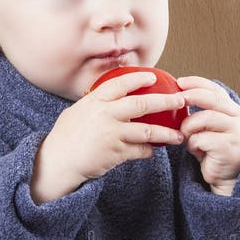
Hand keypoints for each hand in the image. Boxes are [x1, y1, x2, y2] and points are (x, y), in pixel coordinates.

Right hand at [30, 70, 185, 202]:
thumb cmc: (65, 137)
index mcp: (95, 101)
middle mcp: (105, 115)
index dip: (138, 78)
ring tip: (179, 136)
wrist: (58, 162)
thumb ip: (95, 103)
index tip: (153, 76)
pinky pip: (139, 151)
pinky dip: (148, 151)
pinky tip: (154, 151)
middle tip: (181, 101)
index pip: (120, 84)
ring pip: (147, 131)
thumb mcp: (77, 112)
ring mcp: (111, 134)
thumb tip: (110, 96)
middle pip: (141, 104)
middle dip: (165, 101)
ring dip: (166, 134)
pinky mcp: (116, 153)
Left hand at [177, 76, 239, 195]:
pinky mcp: (228, 147)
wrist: (225, 175)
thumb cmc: (211, 148)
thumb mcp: (205, 126)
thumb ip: (198, 110)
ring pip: (205, 118)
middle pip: (212, 98)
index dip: (197, 83)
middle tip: (176, 99)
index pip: (214, 89)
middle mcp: (237, 116)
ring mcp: (235, 131)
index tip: (179, 82)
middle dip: (191, 96)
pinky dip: (193, 144)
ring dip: (189, 127)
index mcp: (231, 108)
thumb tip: (175, 95)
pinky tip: (196, 150)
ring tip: (186, 136)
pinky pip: (202, 138)